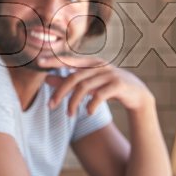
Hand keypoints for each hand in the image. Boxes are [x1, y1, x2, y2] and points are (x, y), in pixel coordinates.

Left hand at [38, 56, 153, 115]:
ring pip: (85, 87)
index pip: (69, 60)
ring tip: (69, 114)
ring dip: (74, 102)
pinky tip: (87, 113)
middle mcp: (100, 66)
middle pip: (75, 77)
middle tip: (51, 106)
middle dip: (61, 92)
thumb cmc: (108, 87)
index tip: (39, 62)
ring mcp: (110, 74)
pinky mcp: (118, 85)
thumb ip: (68, 80)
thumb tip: (46, 79)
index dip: (54, 60)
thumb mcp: (88, 83)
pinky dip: (91, 104)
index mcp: (91, 62)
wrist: (137, 94)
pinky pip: (100, 94)